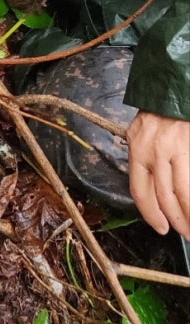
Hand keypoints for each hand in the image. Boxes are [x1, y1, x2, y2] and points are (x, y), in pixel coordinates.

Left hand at [126, 111, 189, 238]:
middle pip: (163, 196)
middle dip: (174, 219)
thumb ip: (141, 158)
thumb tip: (151, 190)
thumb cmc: (158, 112)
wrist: (175, 90)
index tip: (160, 228)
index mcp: (138, 150)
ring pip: (182, 192)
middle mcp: (155, 152)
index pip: (140, 191)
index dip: (150, 214)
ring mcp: (176, 149)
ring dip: (189, 214)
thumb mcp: (139, 132)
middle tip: (184, 233)